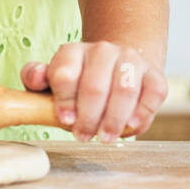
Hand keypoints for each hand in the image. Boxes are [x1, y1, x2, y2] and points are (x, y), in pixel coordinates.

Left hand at [20, 42, 166, 142]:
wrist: (114, 67)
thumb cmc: (77, 82)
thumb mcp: (50, 79)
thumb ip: (36, 77)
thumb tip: (35, 78)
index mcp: (73, 52)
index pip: (65, 74)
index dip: (64, 101)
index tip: (65, 120)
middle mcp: (103, 50)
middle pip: (95, 85)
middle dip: (88, 117)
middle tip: (84, 136)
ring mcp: (131, 60)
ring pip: (125, 88)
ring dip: (114, 118)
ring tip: (105, 137)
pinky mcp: (154, 74)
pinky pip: (154, 92)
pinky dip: (143, 111)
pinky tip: (131, 126)